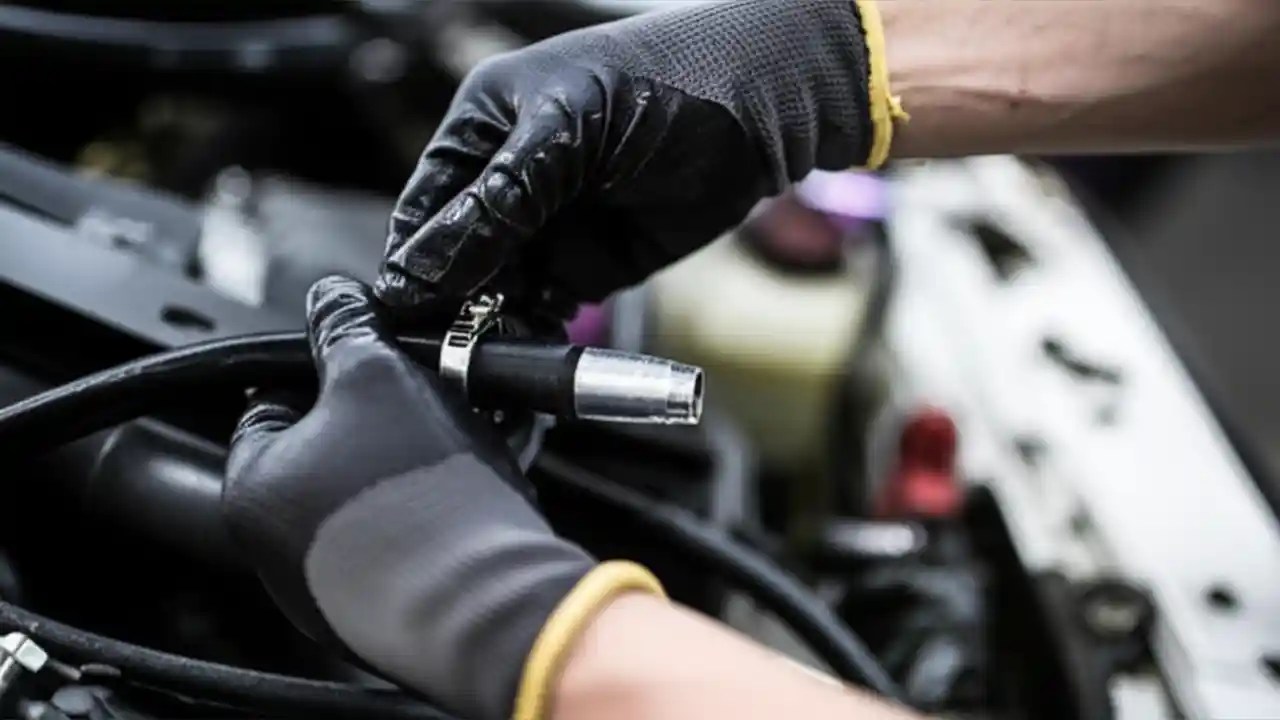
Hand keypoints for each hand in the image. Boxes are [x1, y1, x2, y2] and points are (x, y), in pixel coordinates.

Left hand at [223, 276, 658, 719]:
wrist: (484, 602)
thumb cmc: (419, 499)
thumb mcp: (376, 375)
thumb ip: (346, 328)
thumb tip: (330, 297)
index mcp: (255, 487)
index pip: (272, 402)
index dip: (328, 369)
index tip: (370, 359)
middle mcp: (285, 548)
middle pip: (336, 449)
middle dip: (393, 413)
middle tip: (435, 393)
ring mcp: (341, 586)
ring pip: (384, 492)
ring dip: (428, 455)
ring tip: (475, 431)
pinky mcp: (397, 607)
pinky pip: (416, 534)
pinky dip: (445, 504)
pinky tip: (487, 478)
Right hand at [376, 0, 876, 315]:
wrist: (759, 112)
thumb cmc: (659, 86)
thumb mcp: (562, 135)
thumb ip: (494, 207)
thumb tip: (419, 273)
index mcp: (483, 131)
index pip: (423, 207)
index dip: (412, 260)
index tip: (403, 313)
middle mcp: (508, 183)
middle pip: (454, 258)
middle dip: (450, 299)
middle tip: (448, 344)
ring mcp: (548, 228)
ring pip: (495, 291)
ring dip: (490, 321)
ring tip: (488, 349)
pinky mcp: (589, 267)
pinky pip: (544, 309)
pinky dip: (534, 331)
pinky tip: (530, 342)